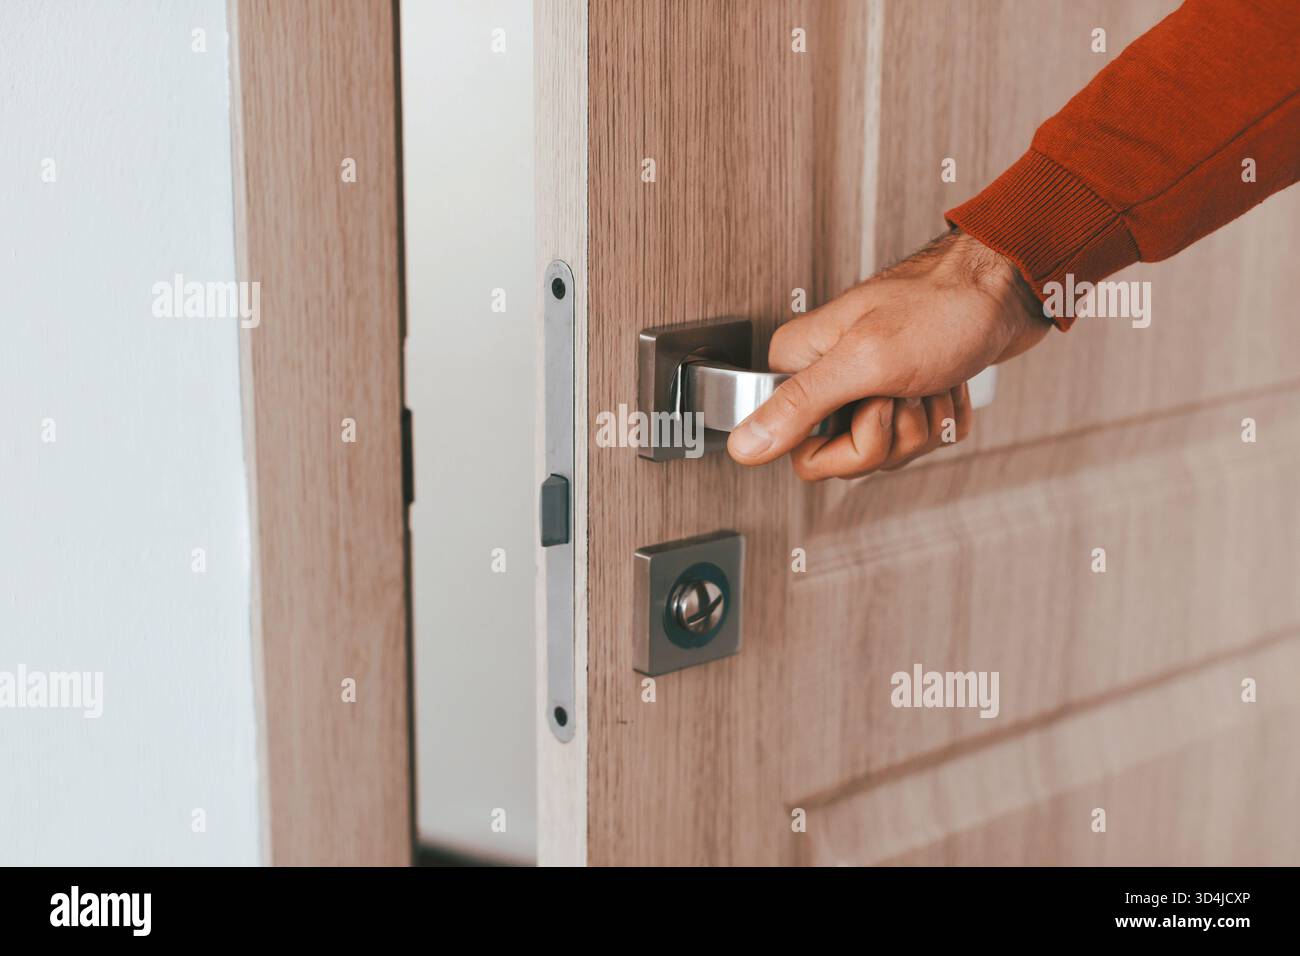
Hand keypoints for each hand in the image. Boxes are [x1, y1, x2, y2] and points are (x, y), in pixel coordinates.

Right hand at [726, 228, 1051, 479]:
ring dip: (926, 420)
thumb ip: (798, 406)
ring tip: (932, 376)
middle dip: (896, 432)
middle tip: (907, 386)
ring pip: (890, 451)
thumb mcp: (864, 360)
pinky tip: (949, 380)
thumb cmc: (942, 305)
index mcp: (800, 365)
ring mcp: (868, 388)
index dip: (848, 443)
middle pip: (851, 457)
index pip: (801, 453)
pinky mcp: (904, 394)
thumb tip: (743, 446)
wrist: (1007, 283)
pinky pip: (922, 439)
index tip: (872, 402)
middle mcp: (827, 377)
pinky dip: (946, 416)